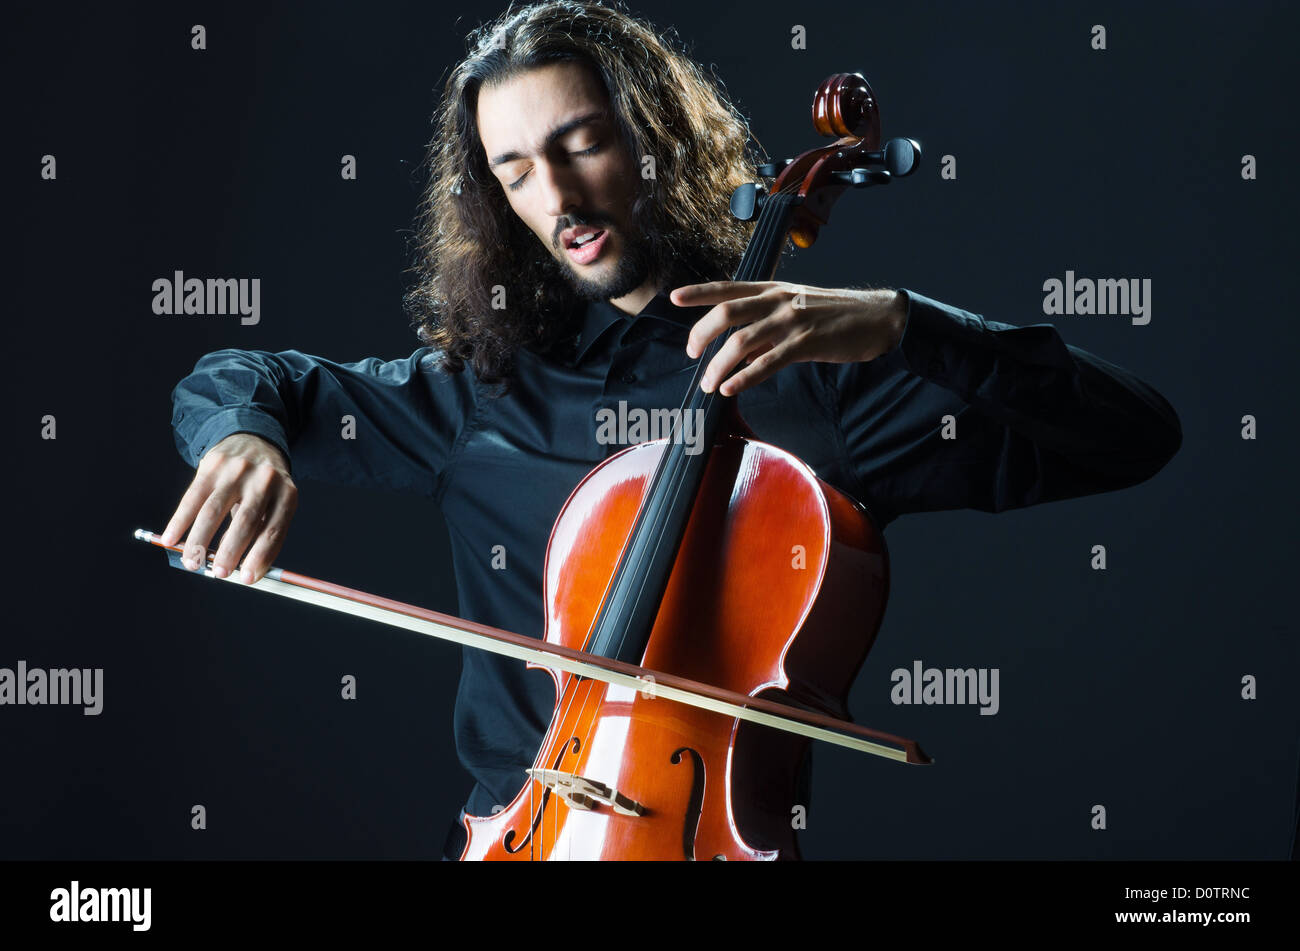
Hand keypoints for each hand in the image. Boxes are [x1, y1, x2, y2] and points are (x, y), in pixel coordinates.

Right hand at [159, 433, 297, 582]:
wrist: (253, 440)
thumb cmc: (264, 487)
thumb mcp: (274, 505)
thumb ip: (258, 533)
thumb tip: (235, 566)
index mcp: (286, 494)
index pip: (274, 531)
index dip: (259, 557)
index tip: (246, 579)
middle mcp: (264, 480)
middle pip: (245, 521)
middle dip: (229, 551)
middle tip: (218, 573)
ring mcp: (237, 471)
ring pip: (213, 511)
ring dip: (199, 540)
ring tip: (192, 562)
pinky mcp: (211, 465)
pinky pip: (192, 497)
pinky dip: (179, 521)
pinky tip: (170, 539)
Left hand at [672, 281, 907, 395]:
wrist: (878, 317)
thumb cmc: (836, 315)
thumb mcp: (796, 311)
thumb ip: (766, 328)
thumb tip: (739, 353)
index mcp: (774, 290)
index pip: (728, 288)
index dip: (699, 292)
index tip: (674, 297)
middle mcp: (779, 300)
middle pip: (727, 312)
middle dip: (701, 333)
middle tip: (691, 354)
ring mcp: (793, 320)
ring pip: (743, 340)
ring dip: (719, 364)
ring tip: (709, 383)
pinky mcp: (807, 343)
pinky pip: (768, 362)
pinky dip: (745, 377)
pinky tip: (731, 388)